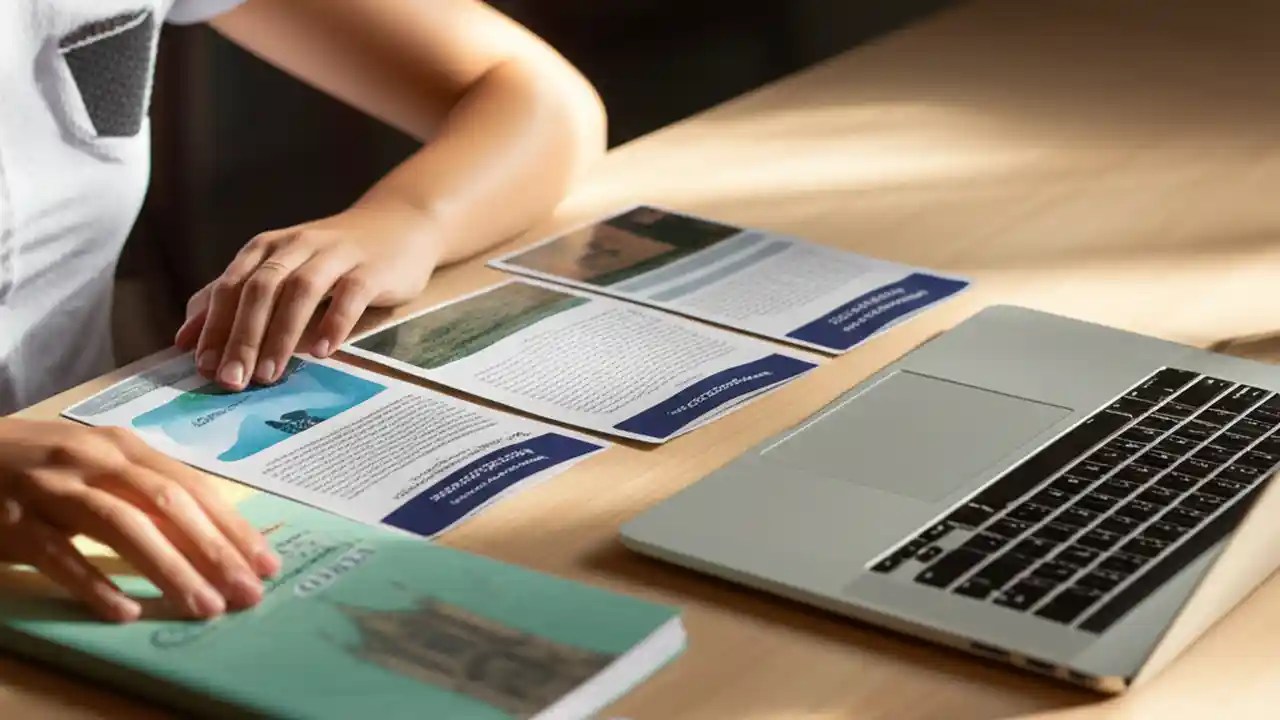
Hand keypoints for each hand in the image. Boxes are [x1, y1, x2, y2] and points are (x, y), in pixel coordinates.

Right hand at [0, 419, 280, 621]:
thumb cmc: (41, 467)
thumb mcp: (98, 465)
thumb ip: (148, 490)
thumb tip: (211, 535)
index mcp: (123, 447)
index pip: (191, 486)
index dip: (232, 525)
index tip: (266, 562)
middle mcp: (93, 460)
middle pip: (167, 504)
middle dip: (215, 551)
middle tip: (247, 593)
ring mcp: (51, 489)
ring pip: (123, 527)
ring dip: (170, 570)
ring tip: (204, 607)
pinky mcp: (12, 522)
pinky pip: (58, 556)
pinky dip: (94, 584)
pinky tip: (125, 612)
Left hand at [176, 201, 439, 389]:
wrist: (399, 224)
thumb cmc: (333, 256)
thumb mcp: (281, 268)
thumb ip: (237, 297)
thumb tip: (187, 336)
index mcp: (267, 248)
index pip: (231, 286)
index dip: (214, 326)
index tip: (203, 367)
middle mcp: (297, 246)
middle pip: (260, 290)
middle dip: (242, 337)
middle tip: (232, 379)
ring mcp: (336, 255)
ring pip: (300, 291)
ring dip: (281, 335)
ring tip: (269, 374)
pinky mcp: (372, 268)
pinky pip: (350, 294)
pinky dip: (334, 322)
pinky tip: (323, 351)